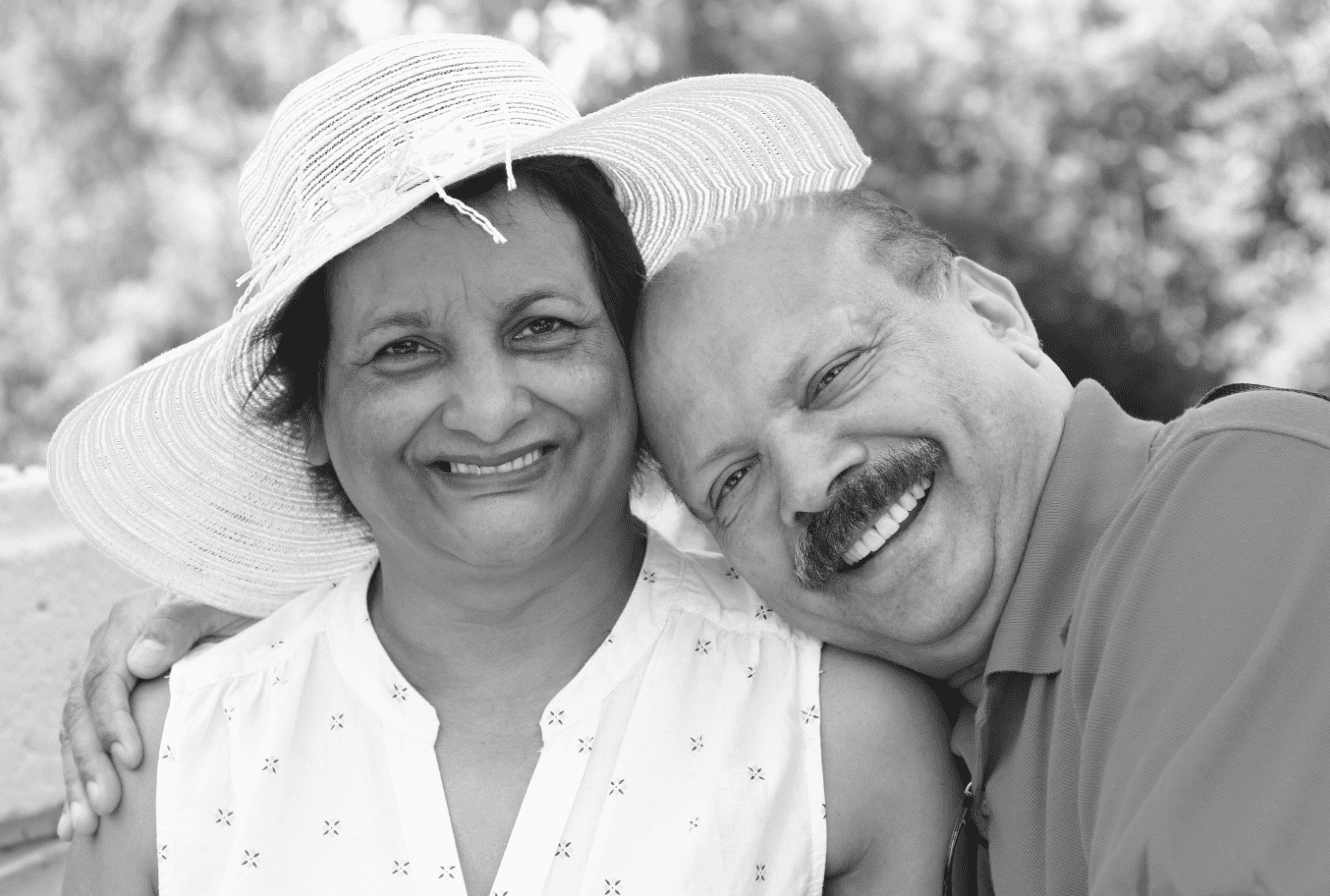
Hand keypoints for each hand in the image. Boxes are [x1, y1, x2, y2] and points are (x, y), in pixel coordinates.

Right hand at [57, 591, 252, 838]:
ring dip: (79, 777)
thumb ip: (184, 621)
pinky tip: (76, 820)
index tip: (130, 758)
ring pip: (77, 727)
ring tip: (84, 824)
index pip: (107, 677)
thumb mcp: (228, 604)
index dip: (112, 721)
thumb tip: (141, 659)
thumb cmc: (250, 601)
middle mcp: (114, 643)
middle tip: (105, 805)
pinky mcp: (120, 695)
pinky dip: (81, 776)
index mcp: (134, 618)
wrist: (263, 600)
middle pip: (84, 706)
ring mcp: (113, 668)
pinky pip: (88, 736)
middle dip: (91, 760)